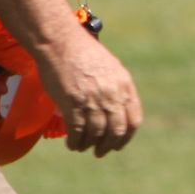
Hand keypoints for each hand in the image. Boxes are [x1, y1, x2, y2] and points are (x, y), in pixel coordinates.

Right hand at [38, 30, 143, 156]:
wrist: (60, 42)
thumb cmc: (82, 52)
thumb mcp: (110, 68)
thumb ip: (116, 89)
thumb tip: (116, 111)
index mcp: (124, 85)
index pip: (134, 120)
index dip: (126, 137)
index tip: (119, 144)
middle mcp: (111, 95)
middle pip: (116, 131)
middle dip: (109, 146)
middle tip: (100, 151)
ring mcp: (92, 100)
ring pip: (96, 134)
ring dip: (89, 145)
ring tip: (82, 147)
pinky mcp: (72, 104)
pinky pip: (77, 132)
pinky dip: (75, 142)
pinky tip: (72, 144)